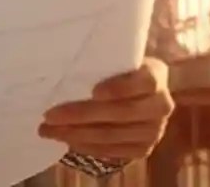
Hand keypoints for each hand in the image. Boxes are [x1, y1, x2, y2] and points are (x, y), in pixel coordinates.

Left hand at [38, 57, 173, 160]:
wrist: (138, 94)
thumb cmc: (119, 70)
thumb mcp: (116, 59)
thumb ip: (101, 62)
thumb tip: (64, 63)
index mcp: (156, 75)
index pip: (145, 81)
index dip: (120, 88)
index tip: (93, 91)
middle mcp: (162, 104)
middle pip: (122, 112)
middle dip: (81, 115)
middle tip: (50, 115)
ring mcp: (154, 130)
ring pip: (113, 134)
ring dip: (77, 134)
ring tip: (48, 130)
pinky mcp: (143, 149)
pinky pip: (112, 151)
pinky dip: (86, 146)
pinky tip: (66, 140)